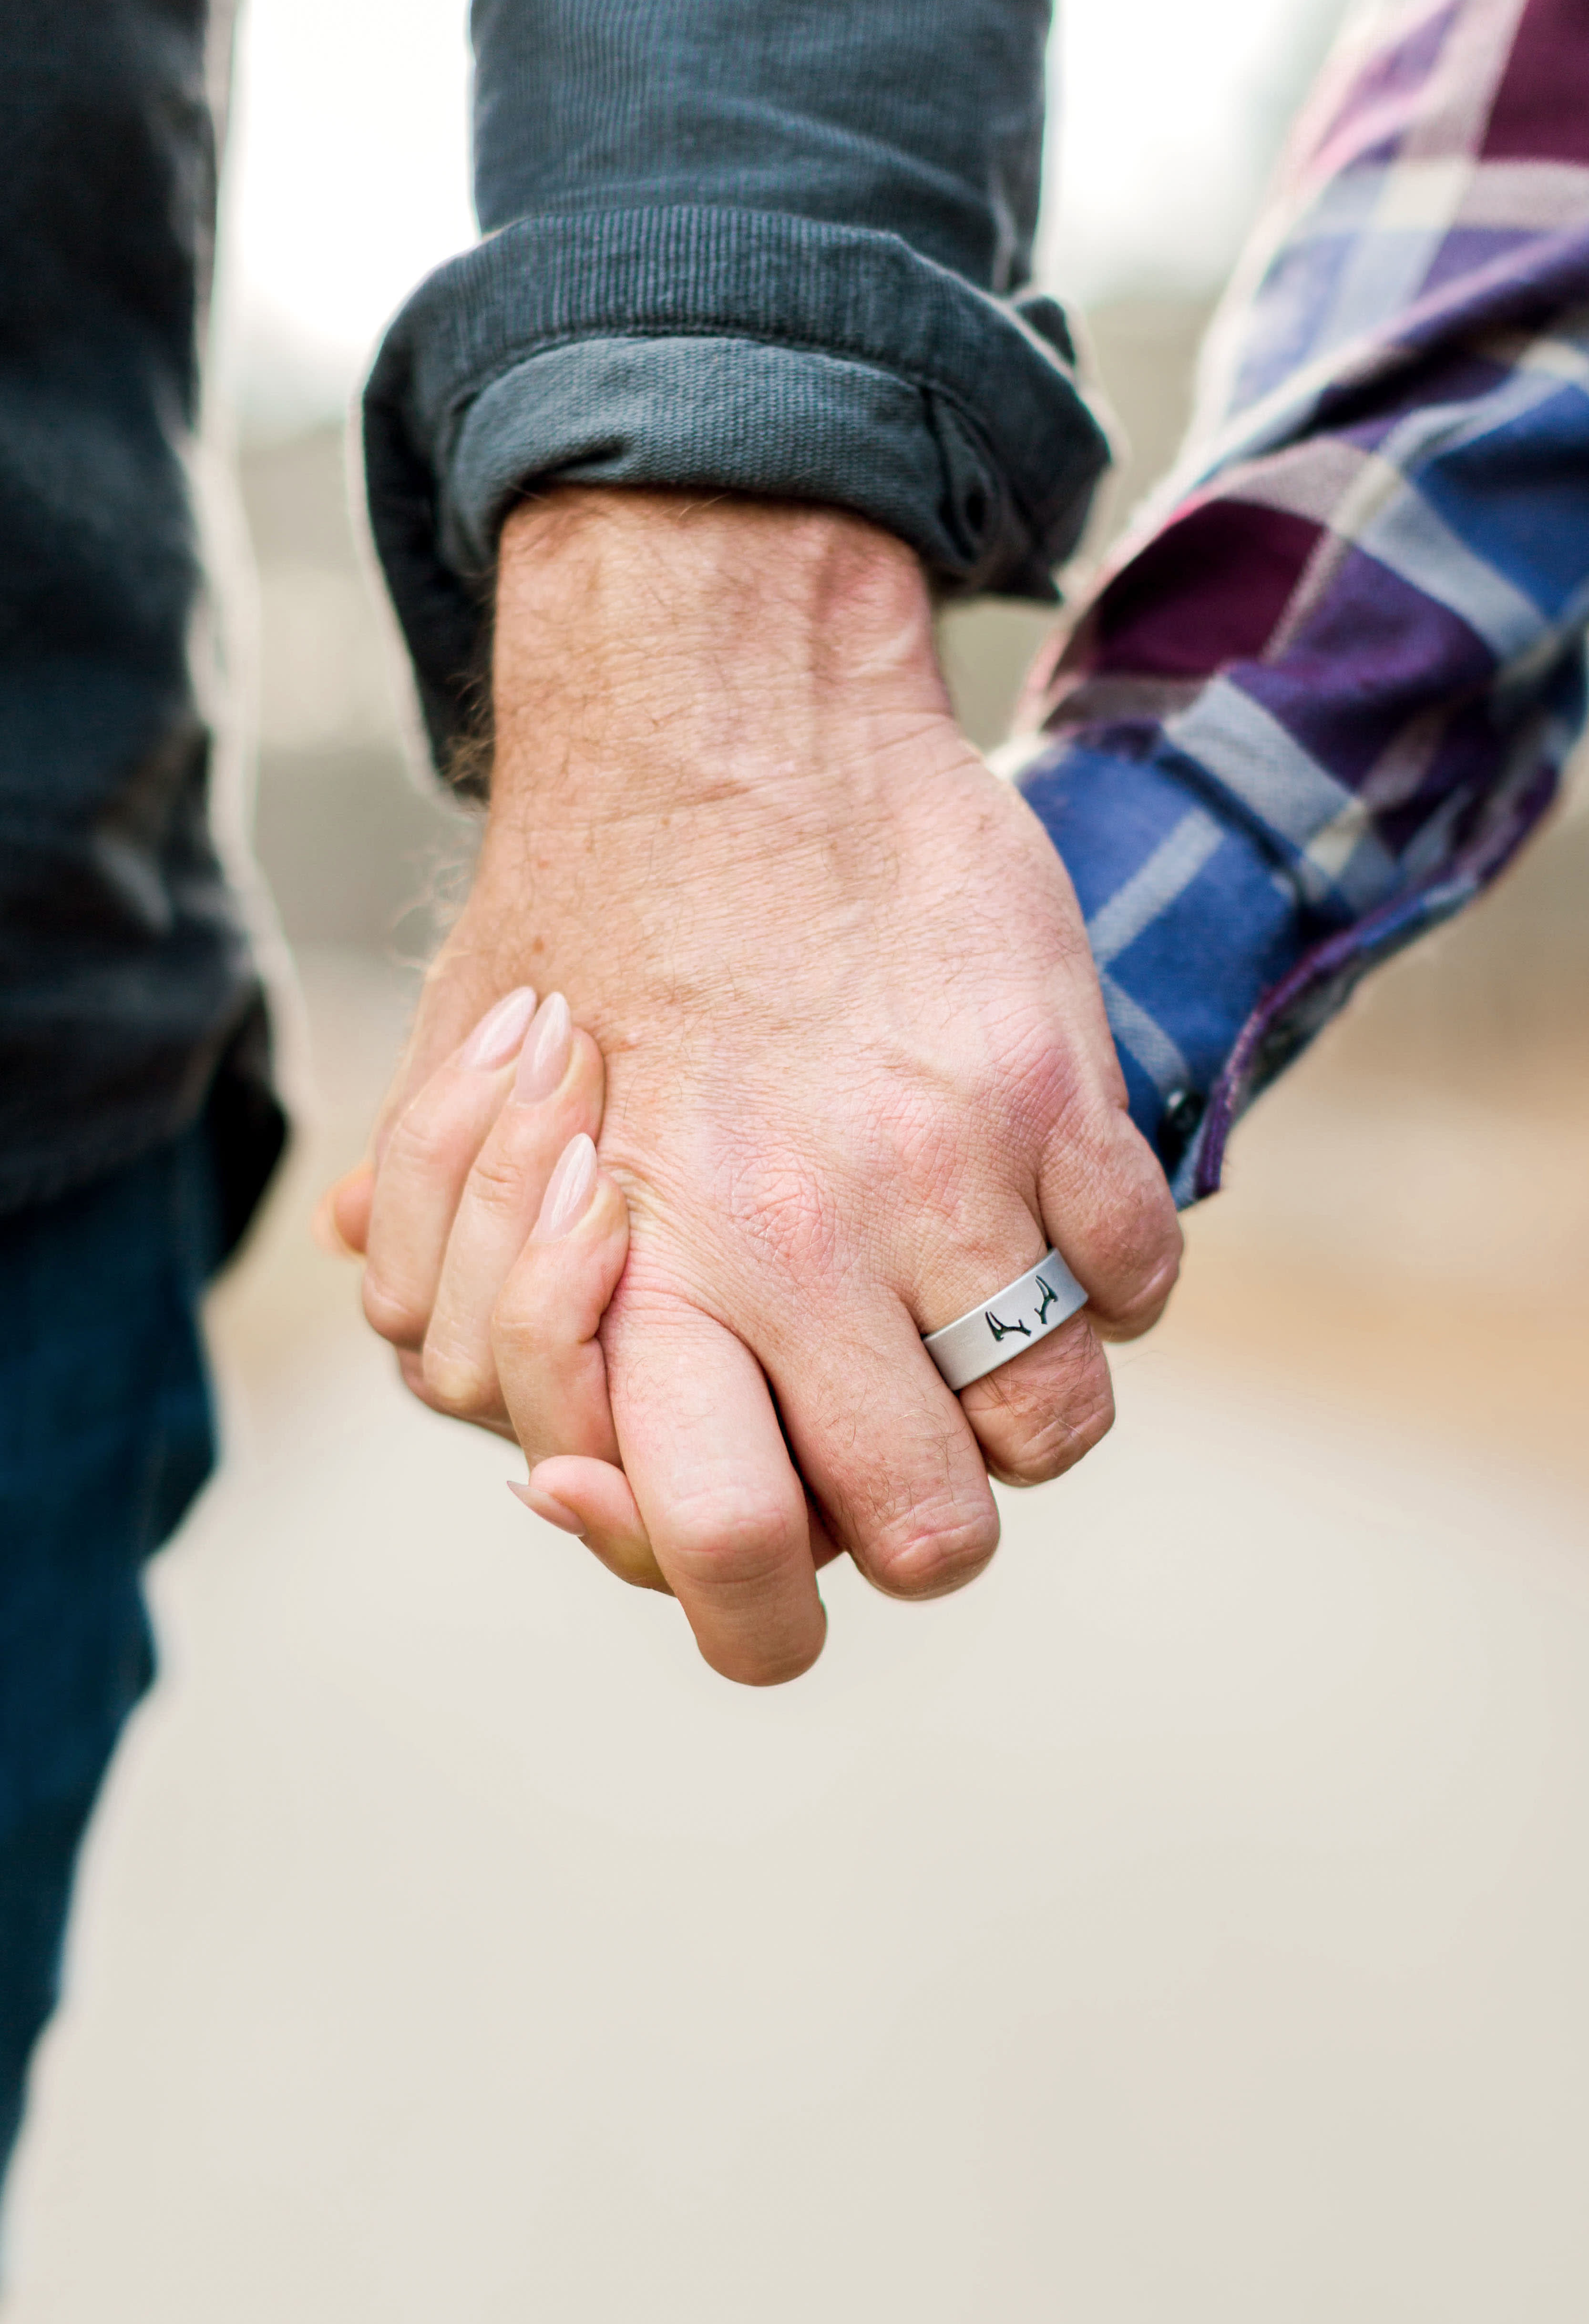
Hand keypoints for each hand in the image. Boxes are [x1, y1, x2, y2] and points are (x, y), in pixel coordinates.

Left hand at [358, 491, 1181, 1686]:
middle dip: (911, 1520)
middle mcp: (805, 1246)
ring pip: (1055, 1429)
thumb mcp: (467, 1112)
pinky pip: (1141, 1277)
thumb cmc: (583, 924)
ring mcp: (948, 1171)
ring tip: (973, 1321)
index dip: (749, 1604)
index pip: (724, 1555)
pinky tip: (1043, 1216)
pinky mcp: (1055, 1085)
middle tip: (886, 1434)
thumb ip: (470, 1297)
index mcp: (653, 1272)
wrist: (718, 719)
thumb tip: (538, 1464)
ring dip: (1022, 1406)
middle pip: (929, 1539)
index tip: (758, 1531)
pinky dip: (1109, 1277)